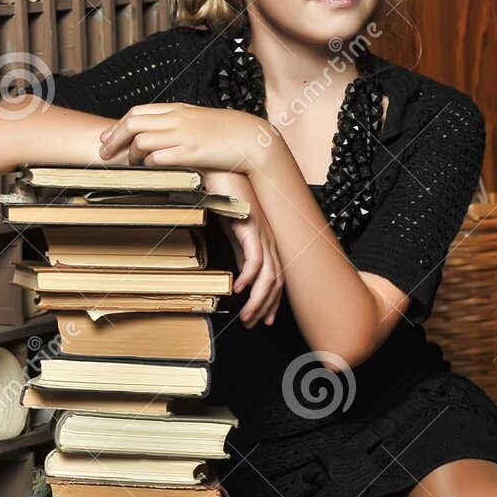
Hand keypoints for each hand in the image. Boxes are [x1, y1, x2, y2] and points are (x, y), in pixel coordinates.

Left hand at [98, 103, 273, 173]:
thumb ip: (179, 122)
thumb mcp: (199, 119)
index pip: (138, 112)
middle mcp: (177, 119)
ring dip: (130, 154)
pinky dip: (149, 164)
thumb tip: (160, 131)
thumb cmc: (228, 132)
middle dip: (113, 139)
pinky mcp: (191, 153)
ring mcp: (183, 136)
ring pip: (142, 140)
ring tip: (130, 164)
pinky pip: (159, 158)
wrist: (251, 138)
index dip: (117, 125)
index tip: (106, 137)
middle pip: (133, 124)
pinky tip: (149, 169)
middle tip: (104, 153)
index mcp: (178, 109)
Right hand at [202, 170, 283, 327]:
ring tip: (247, 316)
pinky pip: (254, 257)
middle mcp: (269, 239)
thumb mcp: (233, 232)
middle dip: (266, 307)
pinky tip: (238, 288)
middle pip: (276, 281)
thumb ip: (240, 252)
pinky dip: (248, 276)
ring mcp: (262, 233)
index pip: (276, 279)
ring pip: (268, 275)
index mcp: (266, 241)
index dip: (271, 302)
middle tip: (253, 324)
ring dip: (258, 299)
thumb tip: (242, 276)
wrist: (220, 171)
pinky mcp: (251, 226)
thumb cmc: (225, 198)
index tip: (263, 320)